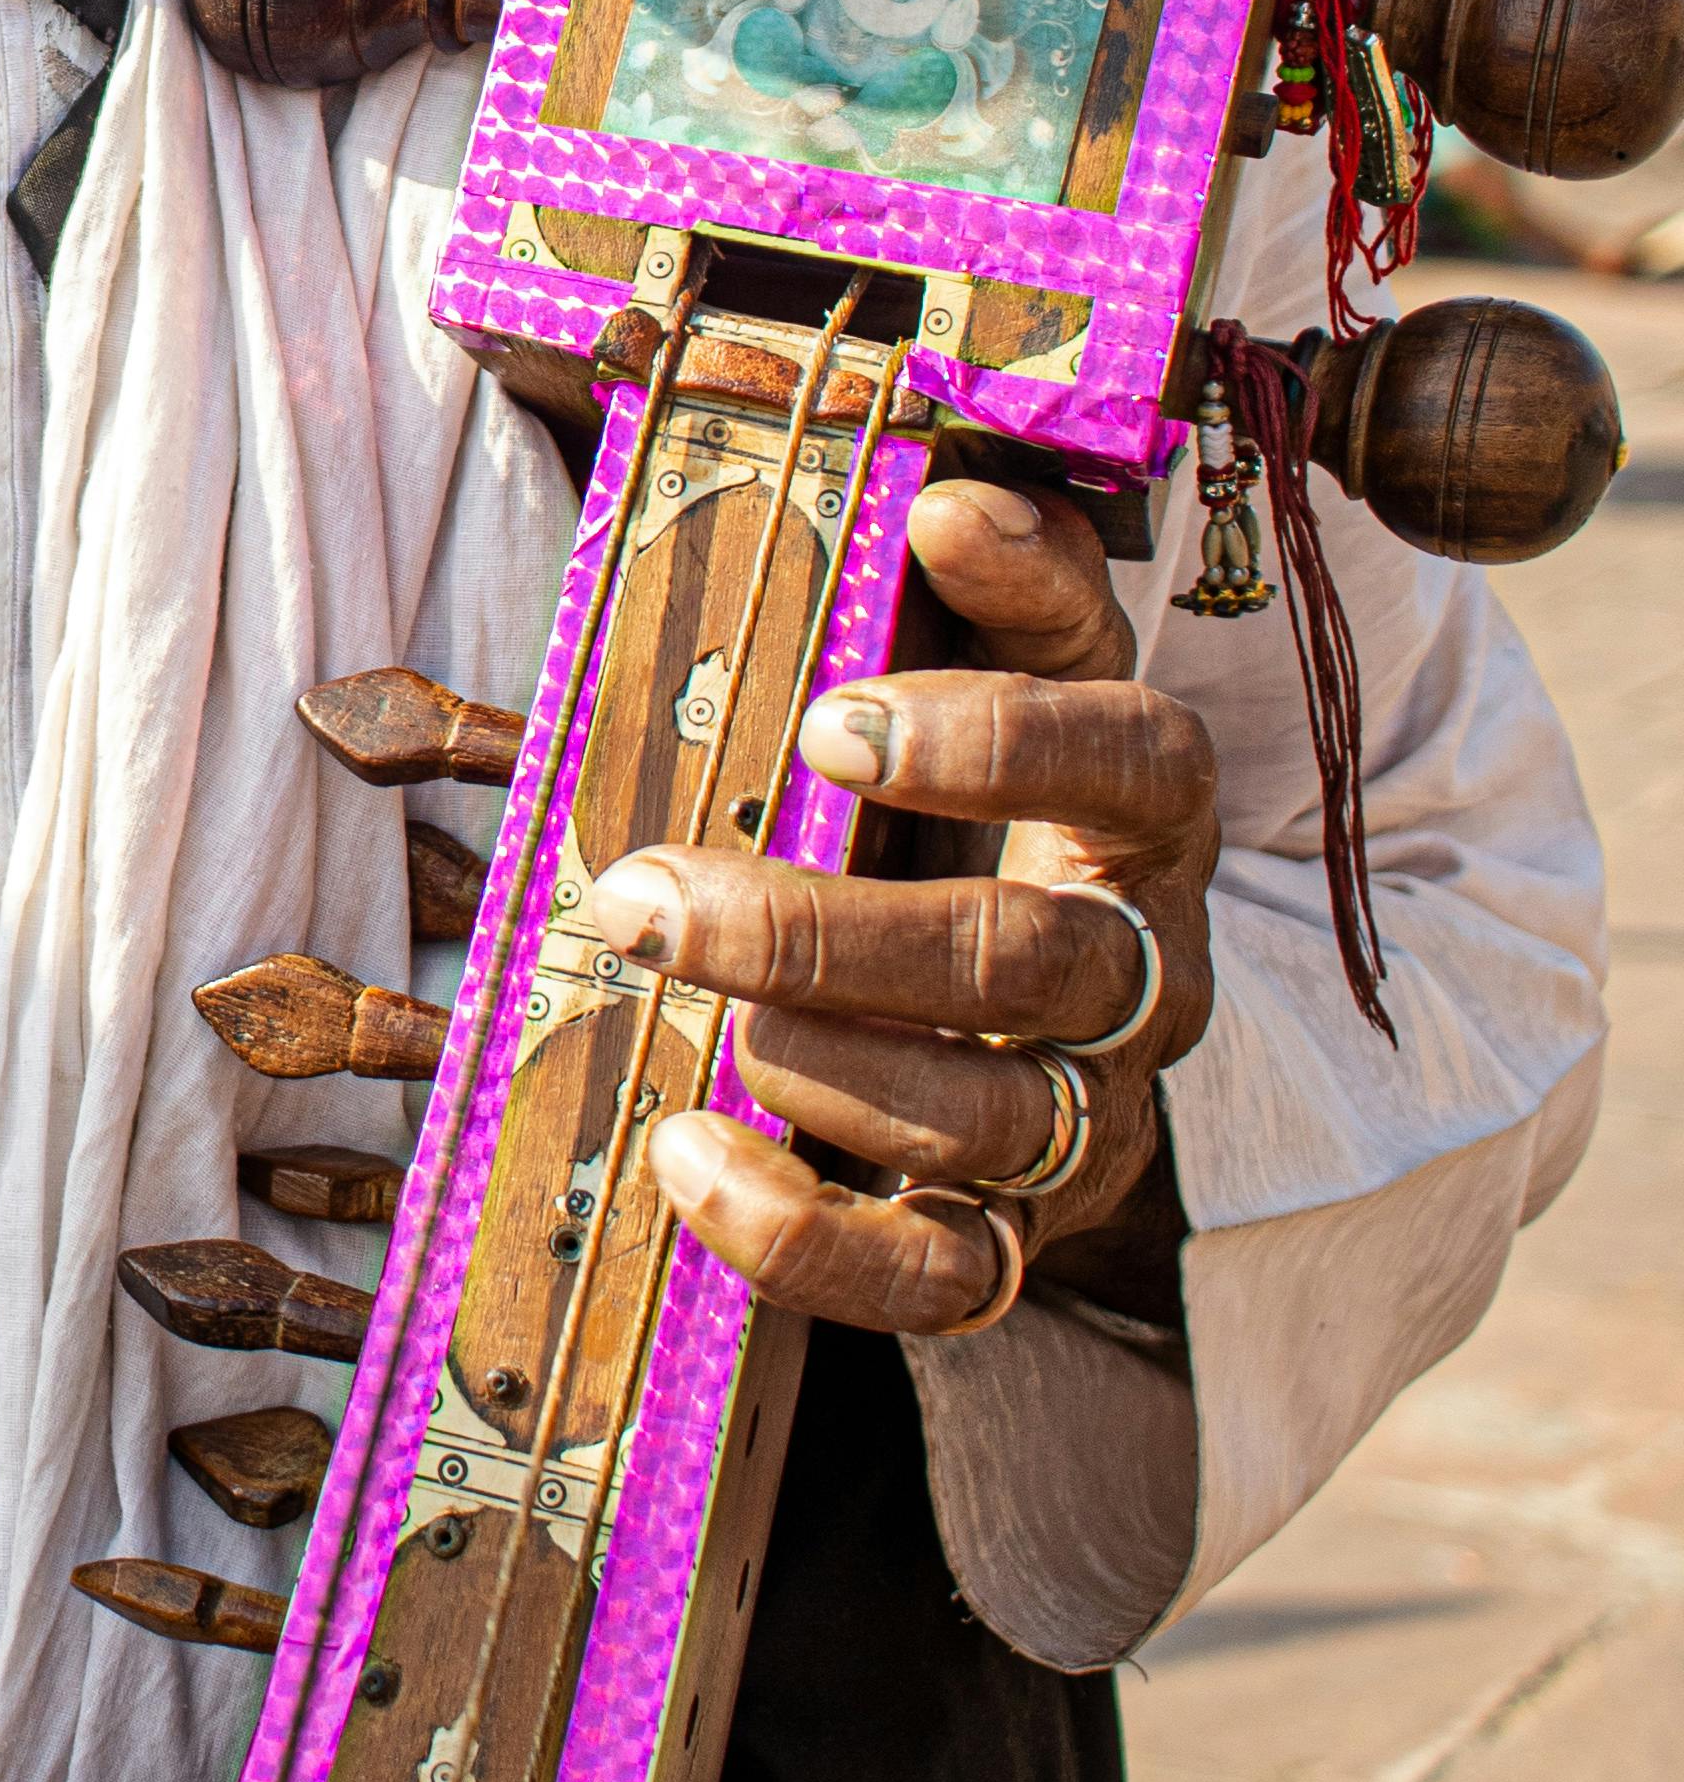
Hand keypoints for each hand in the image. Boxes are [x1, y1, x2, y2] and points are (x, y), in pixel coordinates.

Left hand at [600, 474, 1215, 1342]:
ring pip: (989, 1121)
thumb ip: (989, 585)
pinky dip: (809, 1239)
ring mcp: (1091, 1114)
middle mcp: (1144, 970)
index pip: (1133, 762)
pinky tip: (688, 1160)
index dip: (996, 743)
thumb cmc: (970, 789)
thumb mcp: (994, 665)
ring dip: (815, 1065)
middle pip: (1026, 961)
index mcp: (1146, 808)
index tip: (827, 721)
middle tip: (636, 891)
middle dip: (820, 930)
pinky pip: (941, 1281)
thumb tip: (945, 500)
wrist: (1020, 985)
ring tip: (682, 1008)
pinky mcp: (1020, 1233)